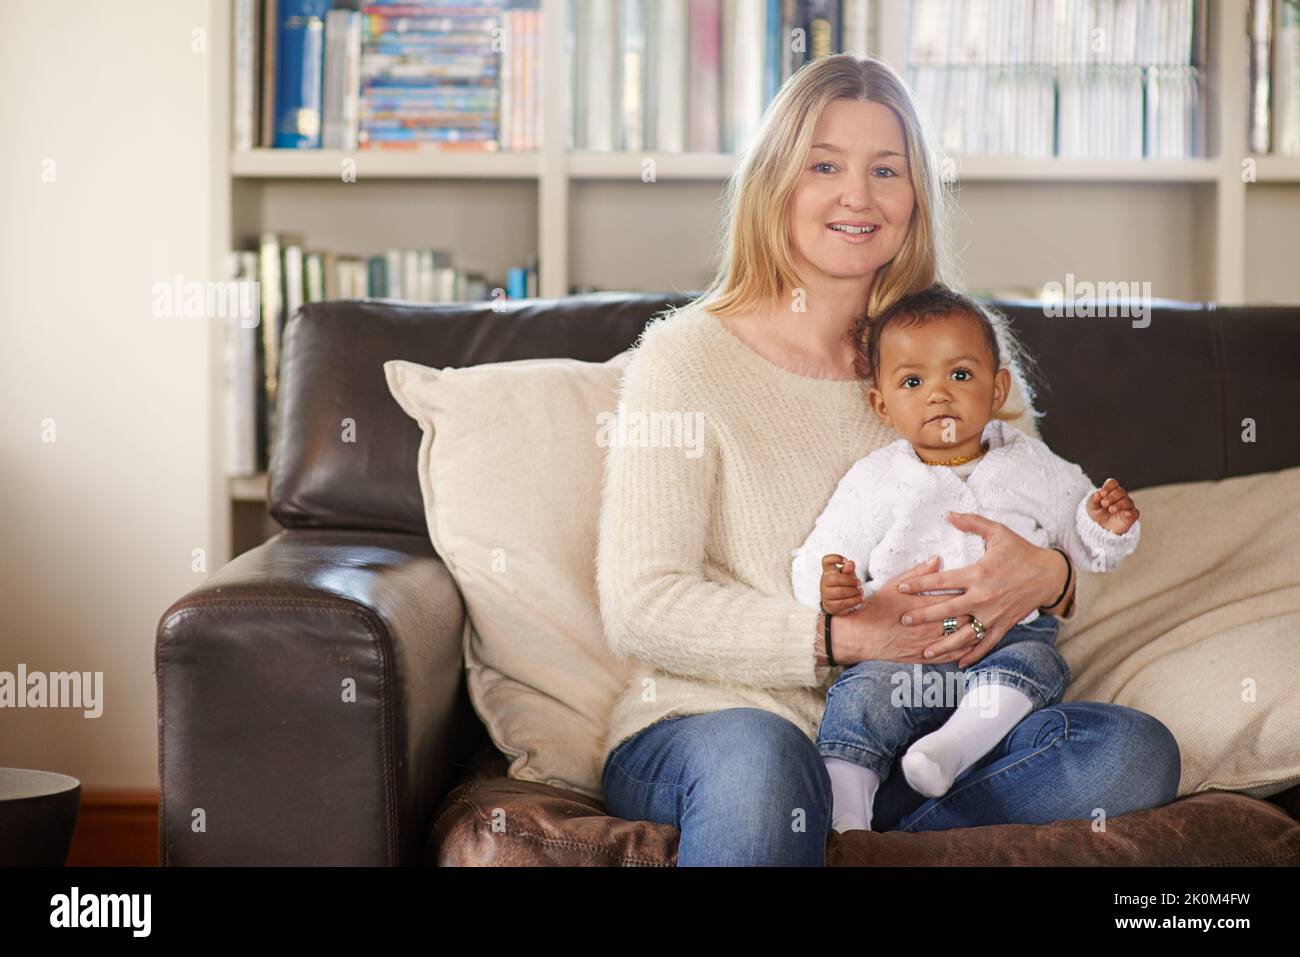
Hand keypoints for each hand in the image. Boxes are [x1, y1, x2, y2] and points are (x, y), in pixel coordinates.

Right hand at [819, 554, 863, 614]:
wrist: (837, 601)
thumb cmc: (843, 583)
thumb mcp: (847, 574)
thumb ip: (849, 568)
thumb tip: (850, 563)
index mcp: (828, 571)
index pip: (826, 561)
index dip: (835, 558)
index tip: (845, 560)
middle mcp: (824, 582)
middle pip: (835, 579)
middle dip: (850, 581)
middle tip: (859, 583)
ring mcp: (825, 594)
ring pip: (840, 593)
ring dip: (854, 592)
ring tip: (860, 591)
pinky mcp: (830, 606)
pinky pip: (843, 604)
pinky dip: (854, 601)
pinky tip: (860, 598)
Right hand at [835, 556, 978, 666]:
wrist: (860, 635)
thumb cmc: (875, 608)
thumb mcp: (893, 585)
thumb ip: (917, 573)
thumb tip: (936, 559)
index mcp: (923, 605)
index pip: (954, 598)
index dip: (970, 592)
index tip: (983, 585)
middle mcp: (928, 626)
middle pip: (962, 619)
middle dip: (977, 611)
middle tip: (991, 602)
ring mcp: (927, 643)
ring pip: (959, 639)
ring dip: (974, 632)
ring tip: (986, 623)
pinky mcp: (923, 657)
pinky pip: (949, 656)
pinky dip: (962, 652)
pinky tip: (972, 647)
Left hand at [890, 513, 1066, 668]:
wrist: (1050, 575)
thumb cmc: (1021, 551)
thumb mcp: (998, 532)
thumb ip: (972, 522)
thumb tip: (949, 514)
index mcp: (978, 574)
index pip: (941, 581)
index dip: (919, 584)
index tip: (901, 589)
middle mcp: (983, 597)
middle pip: (947, 609)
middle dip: (923, 616)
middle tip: (903, 620)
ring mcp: (993, 614)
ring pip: (964, 634)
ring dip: (944, 644)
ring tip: (925, 652)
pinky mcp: (1004, 625)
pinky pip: (986, 643)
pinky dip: (973, 654)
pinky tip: (958, 663)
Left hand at [1086, 477, 1139, 534]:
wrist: (1099, 529)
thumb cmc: (1096, 514)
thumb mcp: (1091, 507)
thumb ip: (1094, 500)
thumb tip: (1098, 493)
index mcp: (1110, 492)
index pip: (1113, 483)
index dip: (1108, 487)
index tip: (1102, 494)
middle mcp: (1120, 497)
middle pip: (1120, 491)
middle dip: (1112, 496)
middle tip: (1104, 503)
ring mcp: (1127, 506)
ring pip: (1127, 501)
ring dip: (1119, 504)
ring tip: (1111, 509)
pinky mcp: (1131, 516)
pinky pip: (1135, 513)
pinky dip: (1131, 512)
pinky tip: (1125, 514)